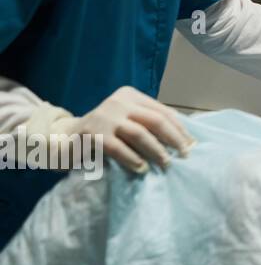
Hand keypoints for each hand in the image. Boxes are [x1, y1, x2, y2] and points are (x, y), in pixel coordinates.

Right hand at [70, 86, 194, 174]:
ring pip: (140, 134)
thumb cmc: (104, 132)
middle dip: (174, 139)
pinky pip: (119, 149)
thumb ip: (148, 124)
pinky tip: (142, 169)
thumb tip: (184, 139)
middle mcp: (118, 102)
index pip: (163, 111)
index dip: (180, 129)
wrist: (65, 140)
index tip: (192, 145)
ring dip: (156, 151)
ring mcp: (104, 117)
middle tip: (184, 155)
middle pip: (156, 120)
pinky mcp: (93, 135)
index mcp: (130, 95)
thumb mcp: (127, 120)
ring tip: (166, 164)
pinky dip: (133, 160)